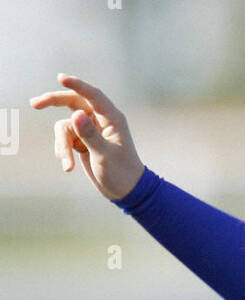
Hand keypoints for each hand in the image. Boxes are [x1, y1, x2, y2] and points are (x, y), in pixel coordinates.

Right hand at [29, 74, 143, 200]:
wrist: (126, 192)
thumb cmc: (122, 173)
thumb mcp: (105, 155)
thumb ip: (90, 135)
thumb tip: (75, 114)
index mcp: (112, 118)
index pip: (93, 95)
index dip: (77, 84)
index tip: (60, 78)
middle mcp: (100, 119)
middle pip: (72, 101)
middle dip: (53, 102)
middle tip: (35, 104)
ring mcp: (89, 129)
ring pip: (65, 126)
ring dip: (62, 146)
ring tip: (68, 166)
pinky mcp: (82, 140)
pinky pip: (65, 139)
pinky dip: (64, 151)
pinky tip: (68, 167)